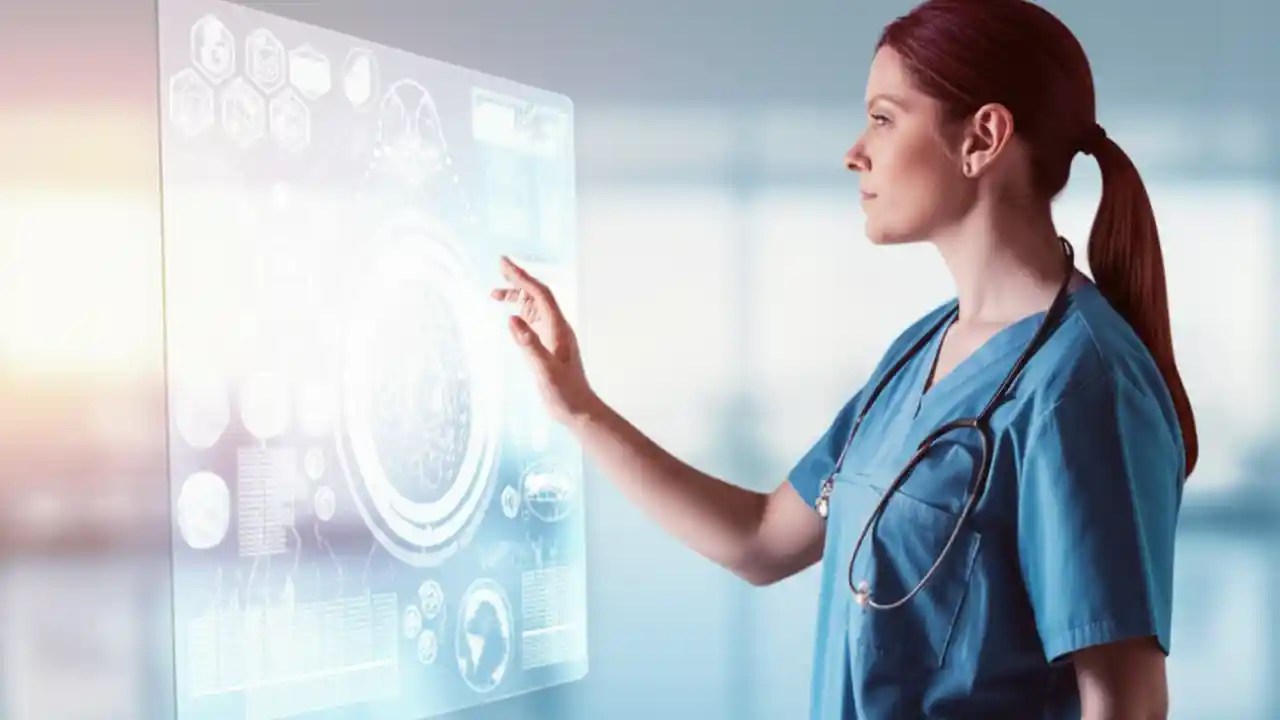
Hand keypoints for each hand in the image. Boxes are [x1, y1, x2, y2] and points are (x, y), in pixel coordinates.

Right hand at [491, 256, 596, 425]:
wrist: (579, 410)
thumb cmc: (565, 393)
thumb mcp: (544, 370)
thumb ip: (529, 344)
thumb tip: (511, 318)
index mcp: (558, 328)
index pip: (539, 294)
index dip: (522, 276)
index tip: (504, 264)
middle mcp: (557, 327)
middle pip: (537, 295)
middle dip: (519, 279)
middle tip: (499, 265)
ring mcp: (553, 336)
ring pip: (534, 307)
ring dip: (517, 296)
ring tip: (493, 293)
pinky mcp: (548, 346)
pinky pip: (533, 321)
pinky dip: (520, 312)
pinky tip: (509, 313)